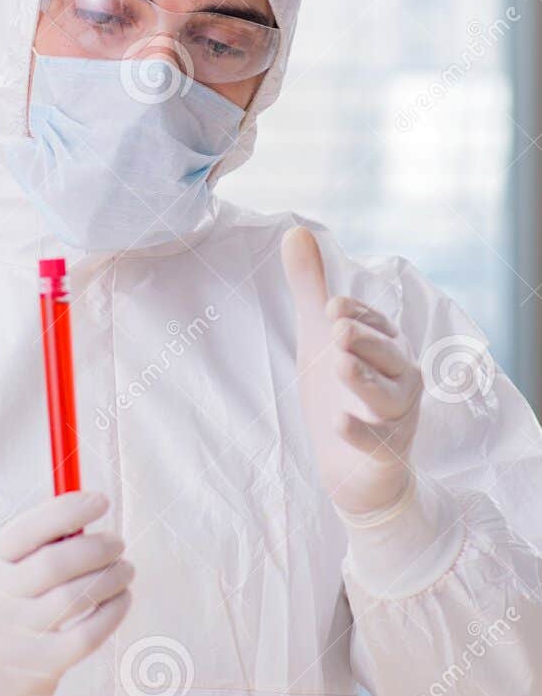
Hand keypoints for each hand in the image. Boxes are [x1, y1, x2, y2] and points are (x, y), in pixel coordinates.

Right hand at [0, 491, 132, 695]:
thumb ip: (27, 552)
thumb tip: (81, 520)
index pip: (27, 529)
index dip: (68, 510)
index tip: (100, 501)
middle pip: (56, 562)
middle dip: (97, 547)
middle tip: (117, 544)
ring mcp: (13, 637)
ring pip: (76, 597)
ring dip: (111, 577)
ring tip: (125, 571)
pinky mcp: (38, 668)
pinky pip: (87, 633)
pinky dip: (112, 612)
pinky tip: (121, 601)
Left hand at [281, 226, 421, 514]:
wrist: (352, 466)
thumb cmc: (341, 389)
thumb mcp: (320, 334)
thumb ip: (309, 286)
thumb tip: (295, 229)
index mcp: (388, 346)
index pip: (376, 324)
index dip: (356, 315)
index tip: (330, 306)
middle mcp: (401, 378)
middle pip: (388, 356)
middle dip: (365, 341)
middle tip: (337, 331)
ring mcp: (397, 417)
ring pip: (388, 396)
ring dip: (365, 380)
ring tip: (340, 364)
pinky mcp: (386, 451)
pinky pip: (378, 441)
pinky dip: (361, 433)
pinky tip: (339, 424)